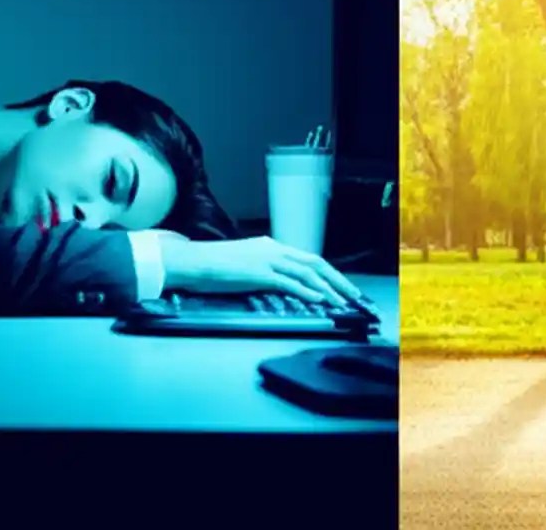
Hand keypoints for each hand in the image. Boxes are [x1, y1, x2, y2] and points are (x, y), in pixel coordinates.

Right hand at [163, 235, 361, 305]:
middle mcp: (273, 249)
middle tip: (352, 294)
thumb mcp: (243, 262)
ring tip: (341, 301)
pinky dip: (307, 291)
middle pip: (314, 262)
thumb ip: (262, 268)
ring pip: (307, 272)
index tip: (340, 284)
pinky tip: (318, 300)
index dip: (327, 272)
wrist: (193, 261)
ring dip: (327, 287)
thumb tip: (276, 281)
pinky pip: (290, 283)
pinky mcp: (259, 273)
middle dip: (337, 279)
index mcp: (270, 245)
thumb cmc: (212, 264)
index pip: (306, 258)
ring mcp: (267, 260)